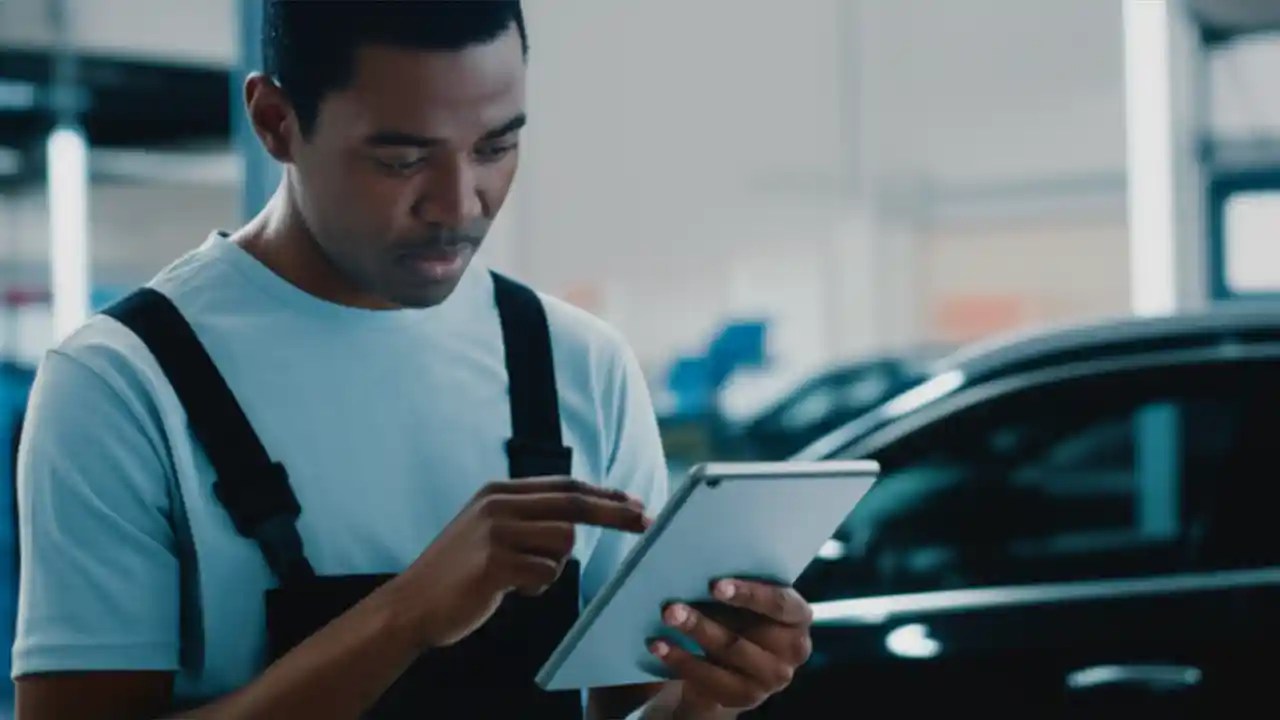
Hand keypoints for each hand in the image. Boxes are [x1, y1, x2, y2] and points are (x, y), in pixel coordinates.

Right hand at [398, 477, 650, 648]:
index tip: (636, 502)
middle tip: (647, 521)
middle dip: (616, 512)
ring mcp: (496, 532)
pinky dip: (537, 588)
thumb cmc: (458, 574)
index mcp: (499, 492)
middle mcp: (498, 505)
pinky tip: (509, 591)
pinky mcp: (496, 562)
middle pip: (575, 503)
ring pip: (563, 543)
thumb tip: (578, 519)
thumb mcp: (489, 531)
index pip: (566, 486)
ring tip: (520, 579)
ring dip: (552, 568)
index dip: (604, 494)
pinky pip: (546, 573)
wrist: (411, 605)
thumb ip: (527, 518)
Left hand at [650, 579, 812, 713]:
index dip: (749, 594)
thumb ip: (735, 584)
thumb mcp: (748, 598)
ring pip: (727, 654)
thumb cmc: (741, 613)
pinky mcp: (746, 697)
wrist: (734, 660)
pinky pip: (711, 680)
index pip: (780, 604)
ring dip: (692, 636)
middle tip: (671, 608)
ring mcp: (771, 678)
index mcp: (798, 616)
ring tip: (665, 621)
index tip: (715, 585)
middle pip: (745, 634)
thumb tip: (693, 562)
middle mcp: (793, 650)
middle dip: (704, 620)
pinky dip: (682, 660)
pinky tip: (659, 646)